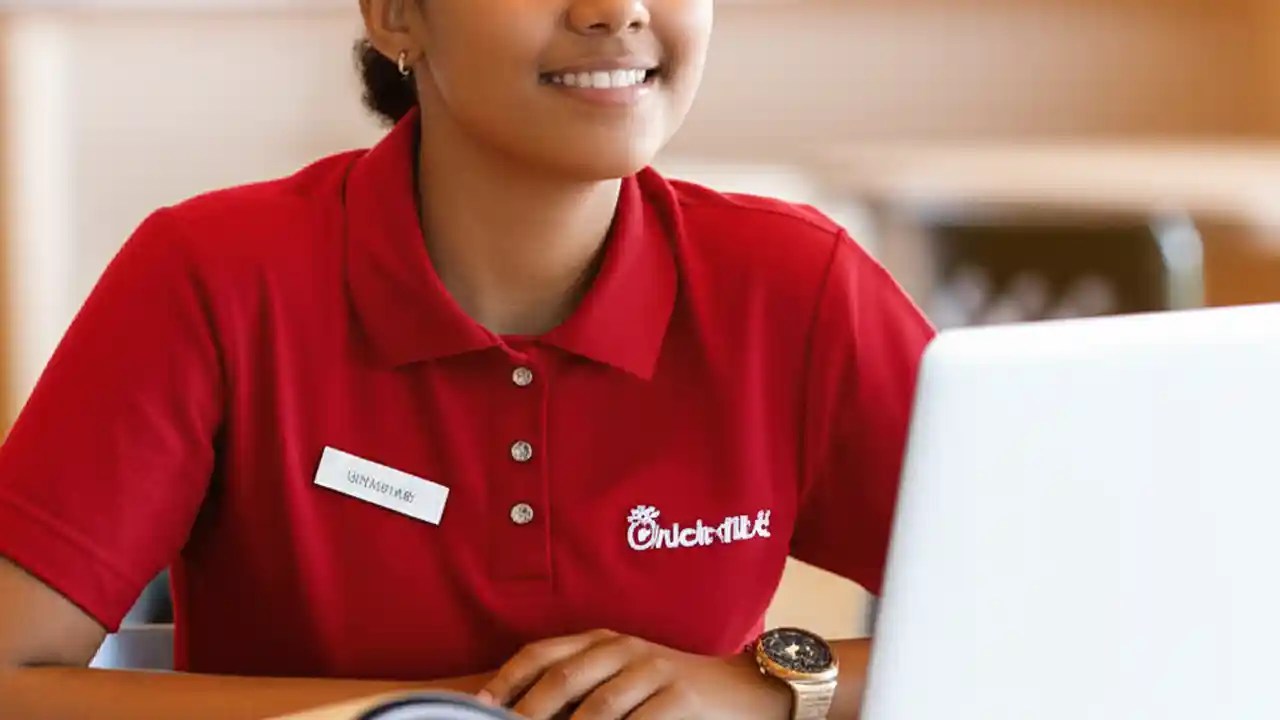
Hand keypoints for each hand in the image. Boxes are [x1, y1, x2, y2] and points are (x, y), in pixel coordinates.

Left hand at [477, 629, 791, 719]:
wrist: (744, 688)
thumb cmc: (671, 689)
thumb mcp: (625, 677)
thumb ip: (582, 690)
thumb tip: (526, 715)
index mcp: (602, 641)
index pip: (542, 654)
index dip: (507, 681)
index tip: (480, 710)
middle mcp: (623, 649)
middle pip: (562, 680)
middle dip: (528, 714)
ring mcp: (653, 671)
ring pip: (597, 709)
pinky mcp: (680, 697)